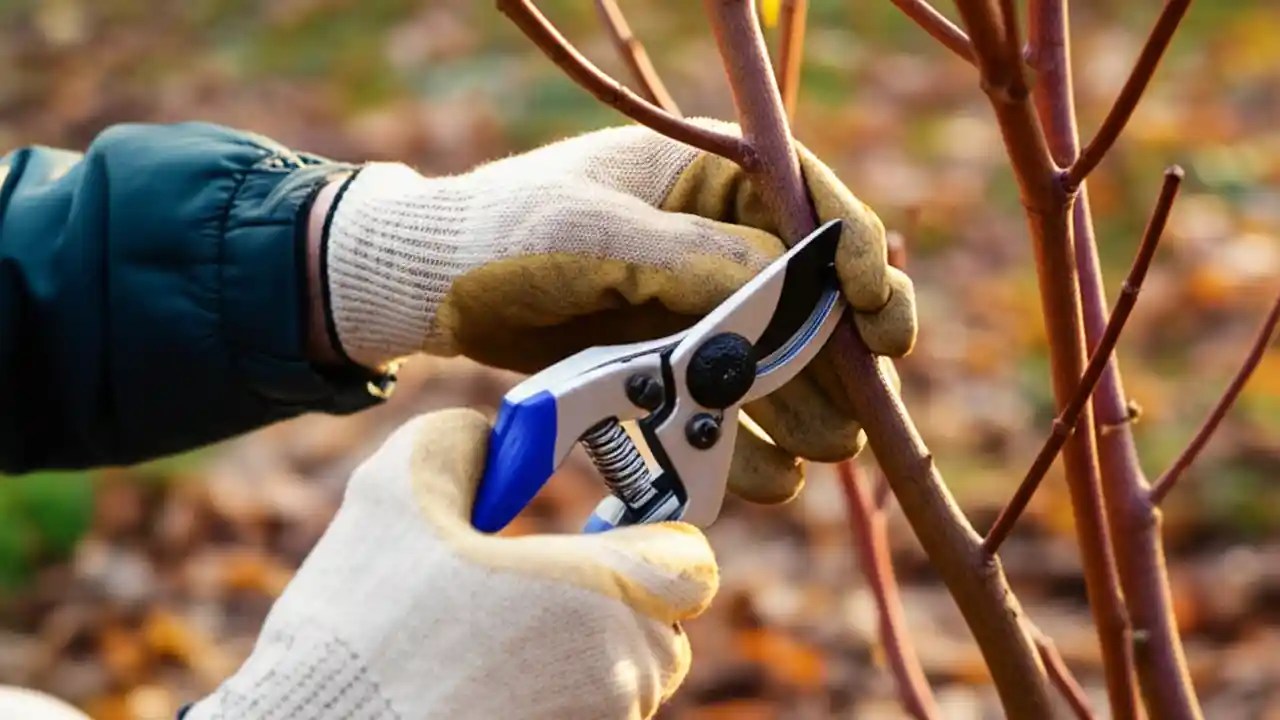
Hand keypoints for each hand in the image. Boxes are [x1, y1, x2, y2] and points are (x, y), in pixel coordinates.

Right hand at [186, 409, 717, 719]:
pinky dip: (545, 689)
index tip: (608, 517)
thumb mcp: (399, 492)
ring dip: (574, 643)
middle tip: (536, 572)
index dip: (652, 526)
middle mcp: (619, 678)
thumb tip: (491, 439)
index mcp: (603, 598)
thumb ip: (465, 440)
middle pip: (659, 622)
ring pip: (618, 675)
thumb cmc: (362, 634)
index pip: (692, 559)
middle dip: (609, 591)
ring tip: (486, 626)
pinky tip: (470, 674)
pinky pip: (577, 710)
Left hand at [317, 121, 916, 502]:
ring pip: (784, 366)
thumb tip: (782, 282)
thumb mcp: (586, 232)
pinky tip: (766, 476)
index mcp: (713, 177)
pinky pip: (733, 411)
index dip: (861, 261)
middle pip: (817, 300)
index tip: (881, 315)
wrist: (440, 289)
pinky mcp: (680, 367)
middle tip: (860, 410)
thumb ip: (683, 256)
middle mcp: (725, 241)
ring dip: (808, 410)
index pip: (814, 207)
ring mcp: (706, 310)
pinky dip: (750, 445)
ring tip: (820, 449)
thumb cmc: (503, 235)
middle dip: (841, 358)